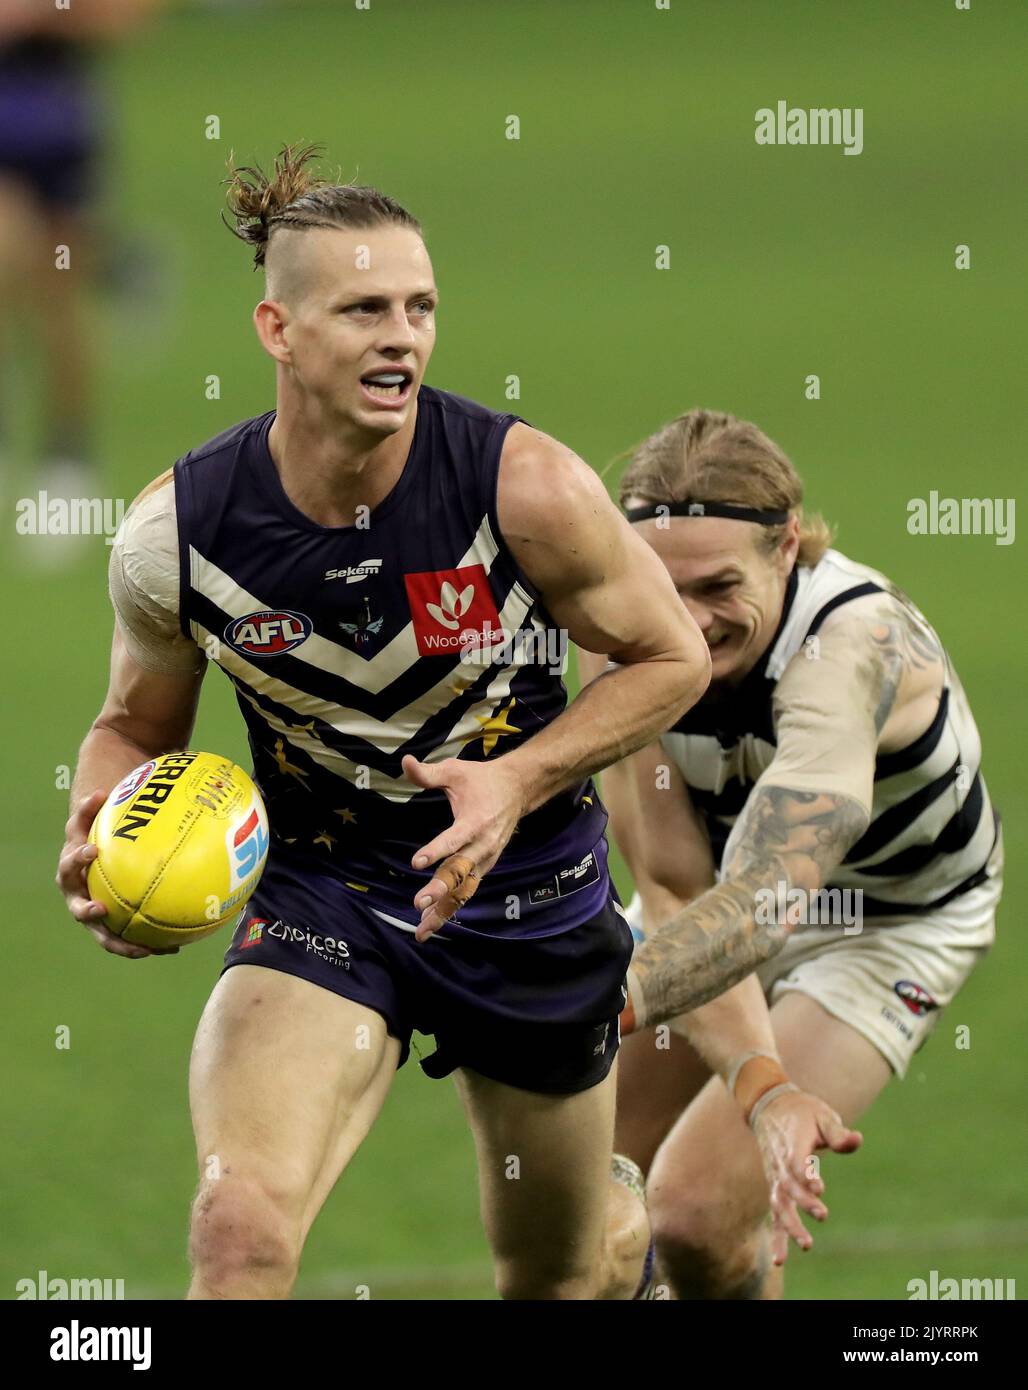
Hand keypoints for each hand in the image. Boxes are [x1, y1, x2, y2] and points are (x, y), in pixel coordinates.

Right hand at [55, 788, 176, 958]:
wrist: (89, 860)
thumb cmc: (91, 835)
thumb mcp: (90, 820)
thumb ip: (92, 808)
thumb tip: (102, 791)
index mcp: (71, 870)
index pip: (70, 864)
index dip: (78, 858)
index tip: (92, 850)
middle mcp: (77, 896)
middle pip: (79, 909)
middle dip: (89, 912)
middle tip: (102, 910)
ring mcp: (93, 915)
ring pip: (103, 934)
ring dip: (121, 943)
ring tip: (144, 949)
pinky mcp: (109, 927)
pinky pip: (126, 939)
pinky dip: (147, 945)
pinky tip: (173, 948)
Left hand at [403, 753, 525, 940]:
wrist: (519, 789)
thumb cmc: (482, 780)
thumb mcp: (455, 770)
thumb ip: (428, 773)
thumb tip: (403, 761)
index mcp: (475, 821)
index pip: (453, 839)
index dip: (436, 850)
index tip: (416, 862)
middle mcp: (483, 845)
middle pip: (460, 871)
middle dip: (440, 888)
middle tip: (419, 902)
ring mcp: (486, 859)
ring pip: (464, 889)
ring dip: (444, 909)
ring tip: (423, 929)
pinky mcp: (485, 867)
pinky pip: (467, 890)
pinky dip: (452, 907)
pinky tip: (433, 922)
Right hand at [751, 1088, 862, 1264]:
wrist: (768, 1106)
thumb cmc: (802, 1111)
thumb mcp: (822, 1115)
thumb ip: (838, 1133)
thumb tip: (857, 1140)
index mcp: (792, 1143)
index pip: (796, 1162)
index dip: (805, 1175)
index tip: (819, 1188)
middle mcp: (780, 1163)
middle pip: (787, 1187)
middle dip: (803, 1203)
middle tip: (823, 1214)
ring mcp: (775, 1176)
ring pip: (778, 1204)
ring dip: (789, 1225)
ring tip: (806, 1245)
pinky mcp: (776, 1187)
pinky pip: (775, 1213)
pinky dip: (776, 1235)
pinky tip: (780, 1259)